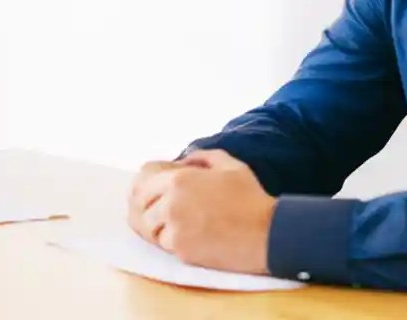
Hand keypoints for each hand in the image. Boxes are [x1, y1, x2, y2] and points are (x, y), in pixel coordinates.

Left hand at [128, 149, 274, 273]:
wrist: (268, 233)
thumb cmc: (251, 197)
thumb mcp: (228, 164)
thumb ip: (201, 156)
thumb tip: (182, 160)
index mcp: (178, 178)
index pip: (142, 180)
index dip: (146, 186)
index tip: (154, 193)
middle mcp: (171, 201)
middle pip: (139, 205)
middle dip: (147, 207)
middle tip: (159, 212)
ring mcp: (174, 226)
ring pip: (148, 227)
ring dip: (157, 226)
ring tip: (174, 226)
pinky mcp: (182, 249)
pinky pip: (164, 245)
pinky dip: (172, 242)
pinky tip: (188, 238)